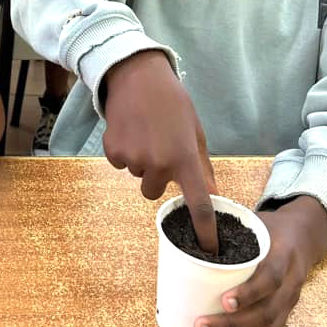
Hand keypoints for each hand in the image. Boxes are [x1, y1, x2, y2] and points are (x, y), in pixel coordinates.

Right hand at [102, 50, 218, 252]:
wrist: (136, 76)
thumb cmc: (172, 103)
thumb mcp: (195, 132)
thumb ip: (202, 165)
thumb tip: (213, 193)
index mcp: (185, 158)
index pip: (199, 204)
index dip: (205, 230)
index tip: (208, 250)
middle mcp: (159, 163)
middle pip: (154, 192)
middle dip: (156, 176)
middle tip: (158, 149)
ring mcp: (134, 158)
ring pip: (137, 175)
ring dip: (140, 161)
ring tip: (144, 133)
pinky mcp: (113, 151)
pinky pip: (120, 164)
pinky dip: (123, 152)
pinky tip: (129, 130)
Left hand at [193, 196, 326, 326]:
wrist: (302, 237)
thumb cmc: (271, 229)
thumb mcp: (255, 221)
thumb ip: (228, 227)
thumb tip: (188, 229)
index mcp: (284, 255)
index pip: (271, 278)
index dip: (250, 292)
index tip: (224, 301)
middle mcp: (290, 283)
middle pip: (266, 312)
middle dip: (232, 325)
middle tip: (200, 325)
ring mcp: (289, 302)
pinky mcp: (284, 314)